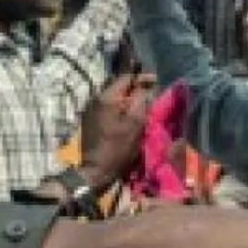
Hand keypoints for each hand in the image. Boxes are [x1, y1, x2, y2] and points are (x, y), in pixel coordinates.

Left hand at [79, 72, 156, 190]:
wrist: (96, 169)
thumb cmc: (117, 148)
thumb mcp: (135, 124)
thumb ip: (142, 102)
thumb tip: (148, 88)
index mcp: (106, 98)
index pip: (126, 78)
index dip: (143, 78)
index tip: (156, 81)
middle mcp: (96, 99)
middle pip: (120, 87)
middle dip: (137, 88)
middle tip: (152, 93)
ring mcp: (92, 110)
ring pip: (115, 97)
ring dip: (129, 99)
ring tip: (144, 104)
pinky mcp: (92, 120)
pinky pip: (110, 107)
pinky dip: (122, 108)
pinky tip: (131, 115)